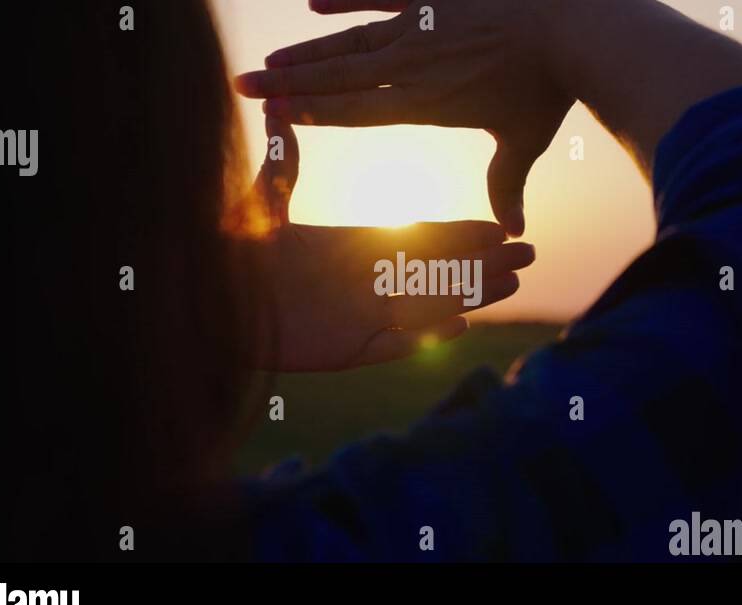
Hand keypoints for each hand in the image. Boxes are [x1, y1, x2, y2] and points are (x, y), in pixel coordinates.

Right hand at [235, 0, 574, 236]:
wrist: (570, 26)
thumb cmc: (548, 88)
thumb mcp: (524, 140)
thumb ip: (508, 183)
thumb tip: (516, 228)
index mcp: (424, 103)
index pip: (355, 112)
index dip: (313, 114)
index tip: (275, 117)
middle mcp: (410, 66)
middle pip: (336, 78)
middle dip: (288, 85)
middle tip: (246, 87)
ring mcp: (417, 26)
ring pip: (347, 40)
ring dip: (306, 53)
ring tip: (270, 62)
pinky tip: (312, 1)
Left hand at [247, 117, 535, 371]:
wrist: (214, 307)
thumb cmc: (236, 257)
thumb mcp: (261, 208)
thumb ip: (282, 168)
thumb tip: (277, 116)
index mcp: (358, 247)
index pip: (421, 238)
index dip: (461, 234)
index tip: (499, 227)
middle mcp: (369, 282)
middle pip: (438, 273)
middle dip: (483, 266)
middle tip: (527, 260)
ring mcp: (362, 317)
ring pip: (428, 307)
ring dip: (469, 297)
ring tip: (509, 287)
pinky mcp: (349, 351)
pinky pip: (397, 345)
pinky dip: (426, 337)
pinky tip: (460, 326)